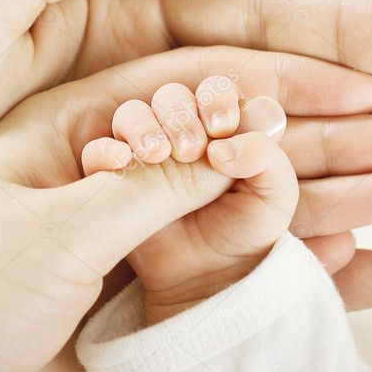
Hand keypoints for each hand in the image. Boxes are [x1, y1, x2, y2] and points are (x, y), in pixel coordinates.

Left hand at [0, 45, 371, 371]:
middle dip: (366, 118)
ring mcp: (128, 228)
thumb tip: (225, 16)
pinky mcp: (130, 300)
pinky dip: (300, 267)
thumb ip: (124, 74)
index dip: (323, 49)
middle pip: (261, 124)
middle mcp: (116, 150)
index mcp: (85, 84)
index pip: (225, 52)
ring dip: (352, 190)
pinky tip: (368, 264)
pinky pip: (232, 277)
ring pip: (259, 201)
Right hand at [80, 77, 295, 322]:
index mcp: (223, 127)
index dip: (216, 98)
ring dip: (142, 126)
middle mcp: (181, 132)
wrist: (209, 281)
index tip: (222, 125)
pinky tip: (121, 163)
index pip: (214, 90)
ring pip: (132, 114)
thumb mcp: (274, 199)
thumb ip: (267, 160)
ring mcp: (145, 153)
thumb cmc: (246, 235)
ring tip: (157, 156)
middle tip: (191, 150)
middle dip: (180, 114)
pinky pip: (96, 152)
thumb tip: (229, 143)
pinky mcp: (114, 178)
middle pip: (170, 95)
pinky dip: (105, 151)